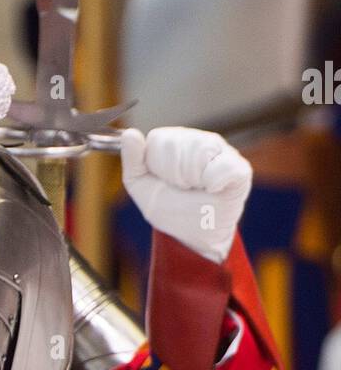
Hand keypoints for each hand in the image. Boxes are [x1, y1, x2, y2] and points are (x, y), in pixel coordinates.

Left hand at [121, 126, 251, 264]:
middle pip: (176, 145)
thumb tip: (130, 133)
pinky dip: (214, 183)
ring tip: (197, 189)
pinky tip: (213, 190)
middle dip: (174, 176)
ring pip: (198, 152)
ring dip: (192, 180)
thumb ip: (132, 160)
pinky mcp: (239, 167)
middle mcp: (198, 140)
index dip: (157, 166)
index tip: (164, 181)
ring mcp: (221, 151)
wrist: (194, 235)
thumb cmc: (170, 207)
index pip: (157, 140)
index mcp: (173, 141)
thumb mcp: (141, 187)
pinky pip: (224, 166)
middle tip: (182, 189)